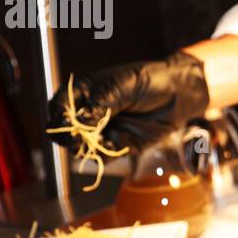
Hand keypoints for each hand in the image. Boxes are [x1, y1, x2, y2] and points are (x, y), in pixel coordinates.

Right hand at [46, 51, 209, 154]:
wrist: (178, 93)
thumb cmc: (149, 81)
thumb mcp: (122, 86)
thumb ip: (102, 103)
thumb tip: (82, 121)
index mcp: (84, 93)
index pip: (59, 106)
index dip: (58, 115)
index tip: (66, 122)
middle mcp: (89, 113)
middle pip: (65, 130)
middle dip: (68, 136)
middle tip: (77, 138)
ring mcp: (103, 130)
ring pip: (82, 145)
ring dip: (84, 148)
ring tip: (92, 143)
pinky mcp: (118, 144)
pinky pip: (104, 155)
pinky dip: (103, 155)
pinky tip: (110, 146)